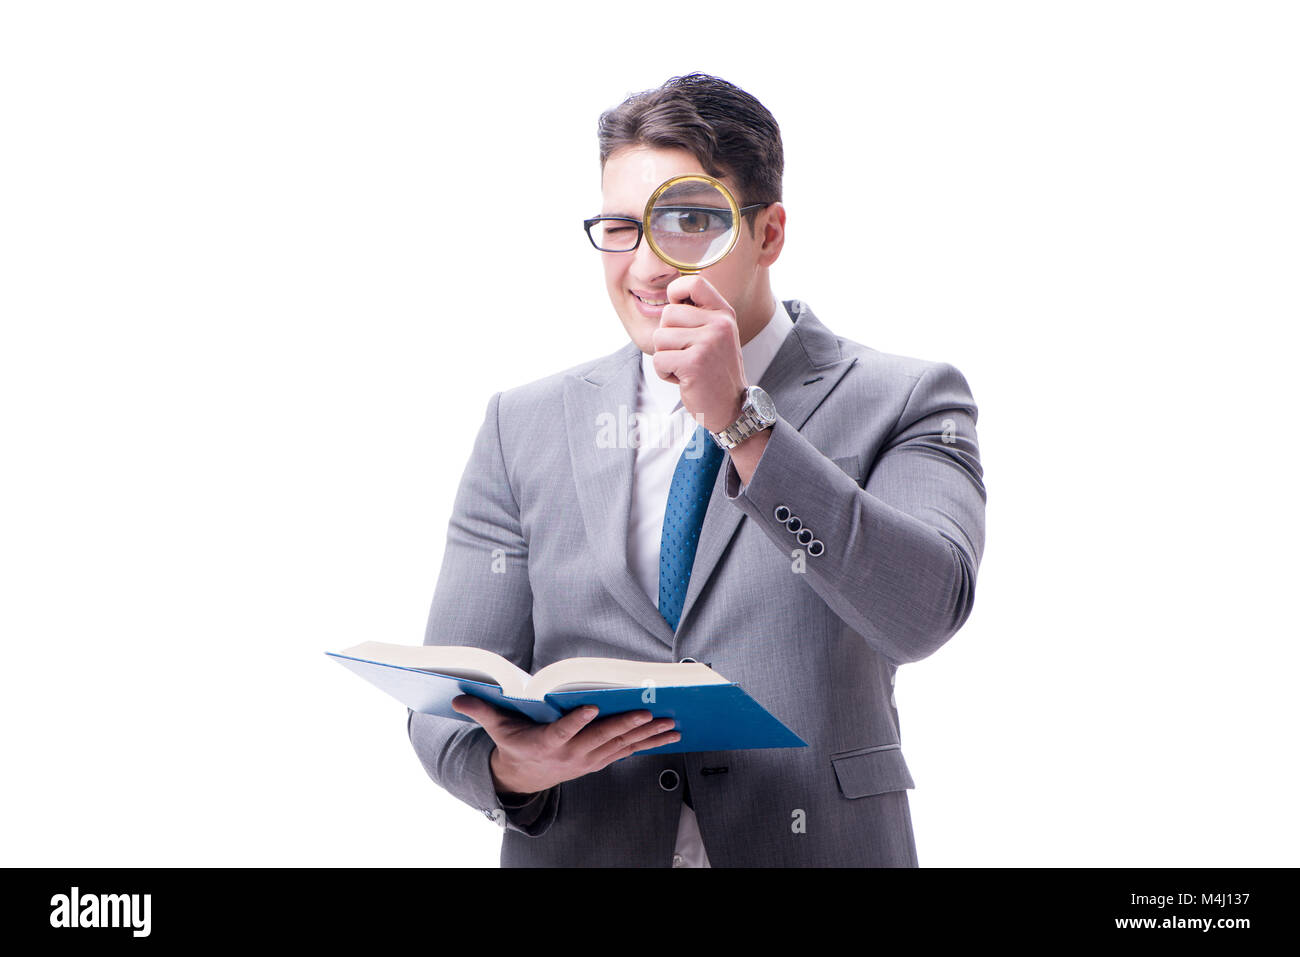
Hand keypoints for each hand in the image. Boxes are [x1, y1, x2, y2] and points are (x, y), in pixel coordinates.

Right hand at [450, 695, 680, 796]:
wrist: (527, 776)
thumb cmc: (515, 743)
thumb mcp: (496, 728)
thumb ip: (481, 711)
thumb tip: (456, 698)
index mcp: (546, 743)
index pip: (563, 732)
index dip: (577, 722)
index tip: (592, 708)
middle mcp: (571, 754)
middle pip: (601, 738)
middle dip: (626, 725)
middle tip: (647, 713)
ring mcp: (589, 759)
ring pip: (621, 745)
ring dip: (647, 735)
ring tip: (670, 724)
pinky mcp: (600, 759)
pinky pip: (628, 750)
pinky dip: (649, 742)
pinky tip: (669, 733)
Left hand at [651, 275, 746, 433]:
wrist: (731, 408)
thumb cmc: (715, 371)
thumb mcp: (715, 335)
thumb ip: (698, 315)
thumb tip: (670, 294)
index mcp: (723, 313)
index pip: (694, 282)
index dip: (676, 294)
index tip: (679, 315)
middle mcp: (719, 324)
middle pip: (667, 314)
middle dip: (668, 338)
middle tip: (687, 355)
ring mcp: (708, 343)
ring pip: (660, 338)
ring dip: (666, 357)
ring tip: (687, 368)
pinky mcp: (694, 363)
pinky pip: (659, 359)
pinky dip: (665, 373)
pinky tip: (684, 379)